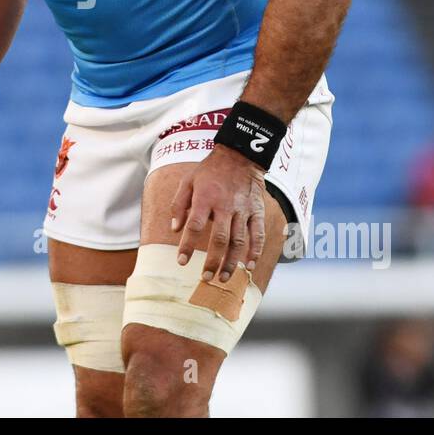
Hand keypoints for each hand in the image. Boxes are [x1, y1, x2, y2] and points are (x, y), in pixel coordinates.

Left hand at [169, 145, 266, 282]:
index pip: (194, 226)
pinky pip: (258, 234)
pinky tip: (250, 265)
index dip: (187, 245)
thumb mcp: (188, 181)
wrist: (239, 156)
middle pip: (220, 239)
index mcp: (206, 198)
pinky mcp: (257, 211)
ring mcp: (243, 209)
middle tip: (206, 278)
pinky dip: (256, 251)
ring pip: (240, 241)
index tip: (181, 261)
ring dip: (233, 262)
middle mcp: (225, 206)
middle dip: (213, 261)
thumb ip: (179, 205)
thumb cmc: (209, 171)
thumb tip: (175, 229)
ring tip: (225, 278)